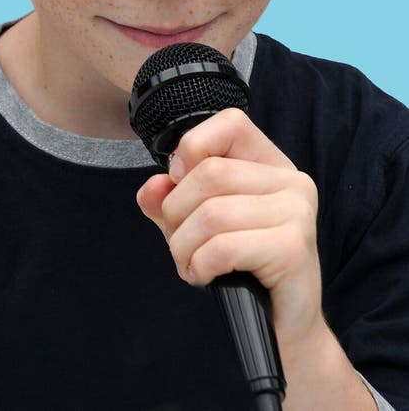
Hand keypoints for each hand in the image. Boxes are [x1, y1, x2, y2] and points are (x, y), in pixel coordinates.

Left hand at [136, 107, 322, 348]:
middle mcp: (292, 181)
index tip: (179, 181)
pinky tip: (204, 276)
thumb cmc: (242, 267)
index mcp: (271, 164)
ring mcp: (297, 213)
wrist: (282, 327)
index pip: (231, 123)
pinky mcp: (293, 249)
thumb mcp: (198, 223)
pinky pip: (224, 246)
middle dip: (176, 212)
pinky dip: (200, 265)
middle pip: (210, 173)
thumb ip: (170, 198)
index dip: (193, 147)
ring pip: (212, 212)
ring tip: (189, 263)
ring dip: (183, 245)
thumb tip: (152, 188)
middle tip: (179, 242)